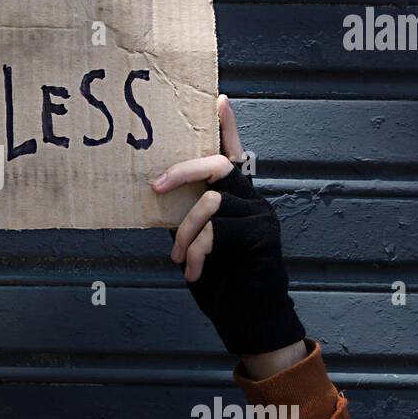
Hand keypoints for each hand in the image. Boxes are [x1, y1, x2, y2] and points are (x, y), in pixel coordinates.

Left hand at [152, 95, 305, 375]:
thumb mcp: (198, 243)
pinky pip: (217, 231)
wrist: (250, 320)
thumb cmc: (222, 283)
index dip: (225, 127)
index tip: (218, 98)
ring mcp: (261, 216)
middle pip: (217, 166)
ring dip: (186, 232)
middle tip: (155, 186)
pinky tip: (195, 272)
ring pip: (210, 203)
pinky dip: (198, 252)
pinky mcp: (262, 236)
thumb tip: (161, 197)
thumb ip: (189, 216)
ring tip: (181, 259)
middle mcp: (253, 200)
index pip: (233, 154)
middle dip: (181, 172)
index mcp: (238, 198)